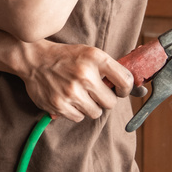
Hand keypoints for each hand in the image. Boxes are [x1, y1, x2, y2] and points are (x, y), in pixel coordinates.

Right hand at [19, 41, 135, 122]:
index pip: (125, 81)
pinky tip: (67, 98)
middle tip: (94, 92)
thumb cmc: (65, 57)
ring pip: (95, 112)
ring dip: (89, 106)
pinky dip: (75, 111)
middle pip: (110, 102)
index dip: (125, 89)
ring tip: (78, 94)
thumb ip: (110, 69)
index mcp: (94, 58)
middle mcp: (84, 75)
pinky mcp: (59, 104)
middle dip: (104, 99)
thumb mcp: (89, 53)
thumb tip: (137, 88)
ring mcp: (71, 91)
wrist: (34, 59)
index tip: (119, 89)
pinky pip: (78, 117)